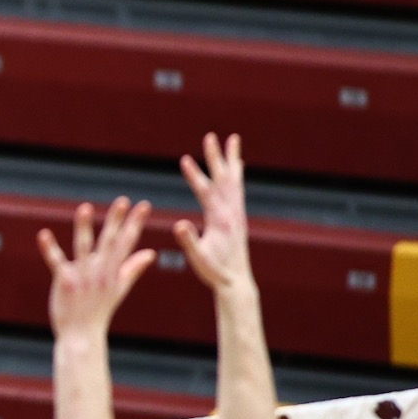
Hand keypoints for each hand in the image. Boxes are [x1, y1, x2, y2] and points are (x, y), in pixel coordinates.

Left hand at [38, 197, 156, 336]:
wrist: (83, 334)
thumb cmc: (99, 309)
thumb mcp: (120, 287)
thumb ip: (133, 267)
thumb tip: (151, 252)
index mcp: (114, 271)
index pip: (127, 242)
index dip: (135, 223)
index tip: (144, 204)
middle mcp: (101, 272)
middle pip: (110, 242)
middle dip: (116, 220)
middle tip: (123, 200)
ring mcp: (83, 277)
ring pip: (84, 248)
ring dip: (84, 228)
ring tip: (84, 207)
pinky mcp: (65, 282)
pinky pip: (57, 262)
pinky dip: (49, 248)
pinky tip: (43, 234)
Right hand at [173, 133, 252, 292]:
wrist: (236, 282)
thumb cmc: (214, 272)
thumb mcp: (198, 259)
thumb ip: (189, 241)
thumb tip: (179, 224)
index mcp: (220, 221)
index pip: (206, 192)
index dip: (194, 175)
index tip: (184, 159)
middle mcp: (231, 213)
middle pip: (224, 179)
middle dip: (216, 157)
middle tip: (212, 136)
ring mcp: (237, 214)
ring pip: (234, 181)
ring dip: (231, 160)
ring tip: (232, 141)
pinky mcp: (238, 218)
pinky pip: (237, 190)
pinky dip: (235, 175)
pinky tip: (235, 169)